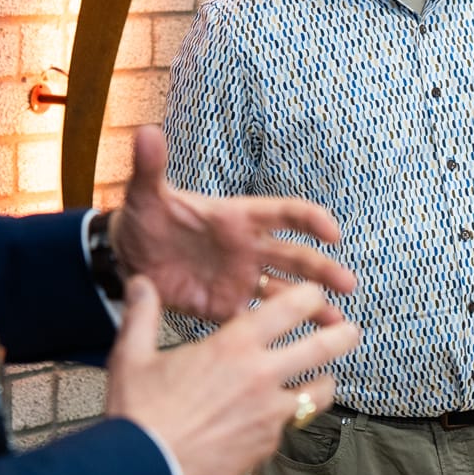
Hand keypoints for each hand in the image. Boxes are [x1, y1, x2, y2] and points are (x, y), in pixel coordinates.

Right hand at [106, 275, 359, 474]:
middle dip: (343, 336)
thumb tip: (140, 284)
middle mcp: (262, 376)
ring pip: (320, 394)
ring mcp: (271, 415)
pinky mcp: (268, 447)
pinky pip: (289, 428)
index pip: (292, 308)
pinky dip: (287, 421)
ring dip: (324, 383)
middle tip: (351, 331)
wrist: (143, 474)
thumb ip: (143, 315)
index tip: (314, 295)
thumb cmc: (138, 414)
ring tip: (322, 380)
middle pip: (323, 348)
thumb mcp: (132, 356)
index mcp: (234, 346)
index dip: (311, 297)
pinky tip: (274, 419)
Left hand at [108, 125, 355, 320]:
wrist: (126, 256)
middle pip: (294, 255)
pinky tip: (308, 342)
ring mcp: (241, 278)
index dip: (309, 219)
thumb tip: (146, 132)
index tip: (332, 232)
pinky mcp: (226, 306)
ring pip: (285, 290)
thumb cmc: (143, 217)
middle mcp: (248, 247)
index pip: (282, 213)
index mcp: (236, 216)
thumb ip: (151, 167)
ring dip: (312, 303)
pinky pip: (259, 319)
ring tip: (338, 321)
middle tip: (347, 283)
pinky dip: (283, 329)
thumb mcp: (144, 193)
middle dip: (321, 268)